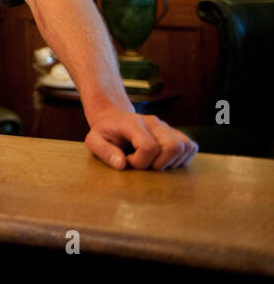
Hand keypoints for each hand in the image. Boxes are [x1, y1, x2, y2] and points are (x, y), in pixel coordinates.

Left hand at [84, 108, 198, 169]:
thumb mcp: (93, 141)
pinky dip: (182, 159)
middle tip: (143, 164)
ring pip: (185, 147)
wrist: (113, 118)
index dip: (139, 162)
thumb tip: (122, 164)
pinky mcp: (175, 133)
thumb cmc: (104, 132)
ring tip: (153, 162)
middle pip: (173, 146)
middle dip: (159, 164)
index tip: (127, 161)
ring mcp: (166, 127)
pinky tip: (164, 161)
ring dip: (171, 162)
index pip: (148, 147)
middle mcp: (153, 123)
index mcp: (133, 124)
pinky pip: (191, 147)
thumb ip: (104, 151)